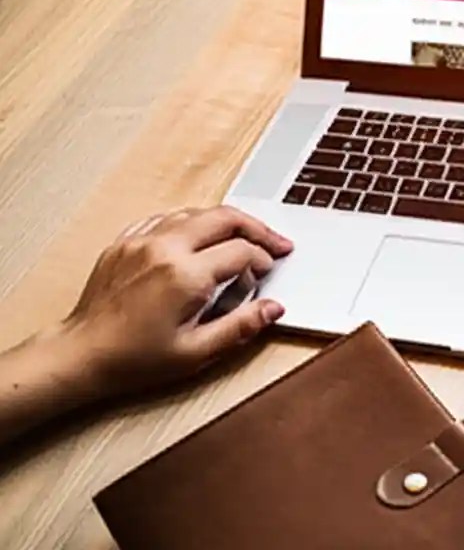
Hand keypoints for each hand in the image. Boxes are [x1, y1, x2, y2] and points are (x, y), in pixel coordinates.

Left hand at [57, 206, 293, 399]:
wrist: (81, 355)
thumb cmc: (133, 359)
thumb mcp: (196, 352)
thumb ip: (240, 326)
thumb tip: (273, 308)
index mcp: (185, 276)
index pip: (242, 251)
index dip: (263, 259)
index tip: (267, 271)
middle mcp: (164, 249)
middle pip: (225, 218)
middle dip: (256, 228)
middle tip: (273, 242)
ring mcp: (142, 242)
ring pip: (197, 213)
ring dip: (225, 223)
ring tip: (241, 239)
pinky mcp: (125, 243)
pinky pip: (166, 219)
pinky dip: (191, 223)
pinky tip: (198, 238)